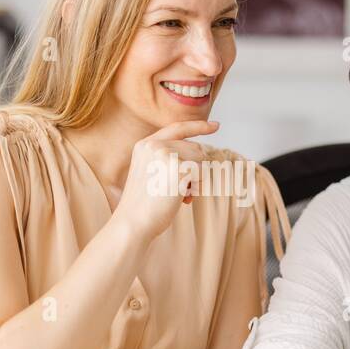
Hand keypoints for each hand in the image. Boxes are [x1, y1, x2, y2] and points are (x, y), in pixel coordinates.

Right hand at [111, 120, 217, 240]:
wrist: (133, 223)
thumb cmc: (144, 206)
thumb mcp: (151, 174)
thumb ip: (168, 159)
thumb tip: (201, 153)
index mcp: (145, 145)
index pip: (177, 128)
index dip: (198, 126)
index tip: (216, 125)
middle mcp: (154, 145)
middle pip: (195, 148)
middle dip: (195, 170)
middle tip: (180, 191)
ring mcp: (165, 154)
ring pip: (200, 160)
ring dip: (196, 180)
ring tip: (178, 194)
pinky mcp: (178, 167)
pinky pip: (202, 173)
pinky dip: (197, 188)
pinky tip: (182, 198)